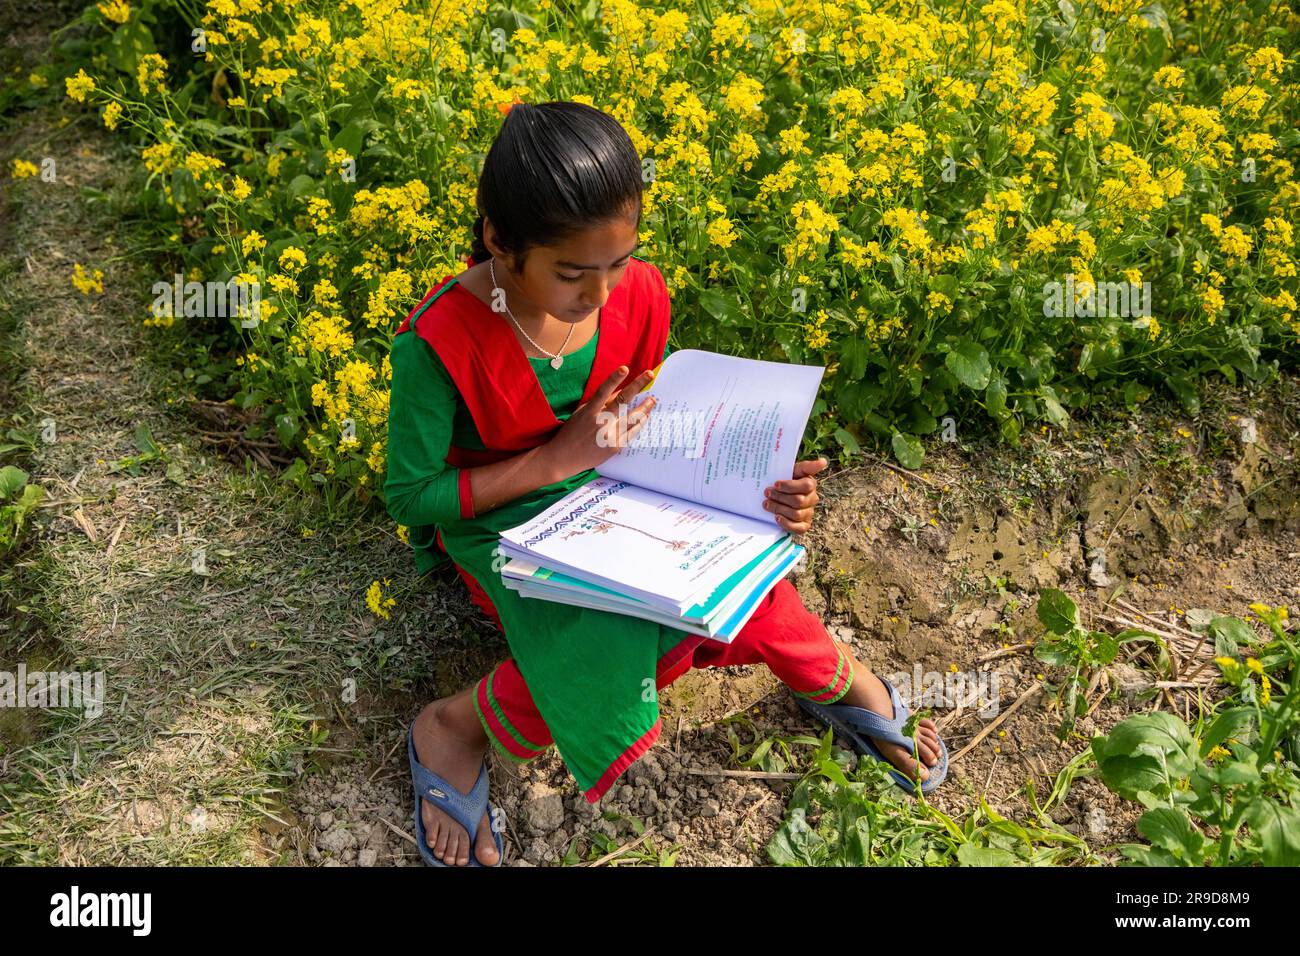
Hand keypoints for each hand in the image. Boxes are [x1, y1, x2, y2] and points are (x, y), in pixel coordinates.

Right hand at [541, 364, 656, 480]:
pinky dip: (639, 423)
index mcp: (589, 411)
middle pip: (622, 400)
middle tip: (649, 375)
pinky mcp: (614, 447)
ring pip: (632, 418)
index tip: (625, 368)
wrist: (564, 458)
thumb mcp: (581, 413)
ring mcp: (609, 435)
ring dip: (644, 407)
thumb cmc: (572, 432)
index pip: (603, 391)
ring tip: (652, 400)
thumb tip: (619, 391)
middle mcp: (600, 422)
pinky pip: (631, 433)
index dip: (614, 379)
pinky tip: (645, 417)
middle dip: (637, 385)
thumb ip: (599, 403)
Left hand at [762, 457, 827, 533]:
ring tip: (767, 504)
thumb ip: (806, 466)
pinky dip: (787, 524)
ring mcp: (809, 513)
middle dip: (780, 497)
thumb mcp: (793, 470)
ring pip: (796, 514)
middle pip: (798, 501)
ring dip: (779, 509)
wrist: (777, 493)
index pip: (806, 486)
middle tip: (767, 493)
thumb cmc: (785, 480)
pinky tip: (777, 517)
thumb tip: (823, 461)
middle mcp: (812, 499)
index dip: (789, 486)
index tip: (775, 484)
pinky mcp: (804, 525)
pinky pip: (799, 528)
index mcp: (811, 485)